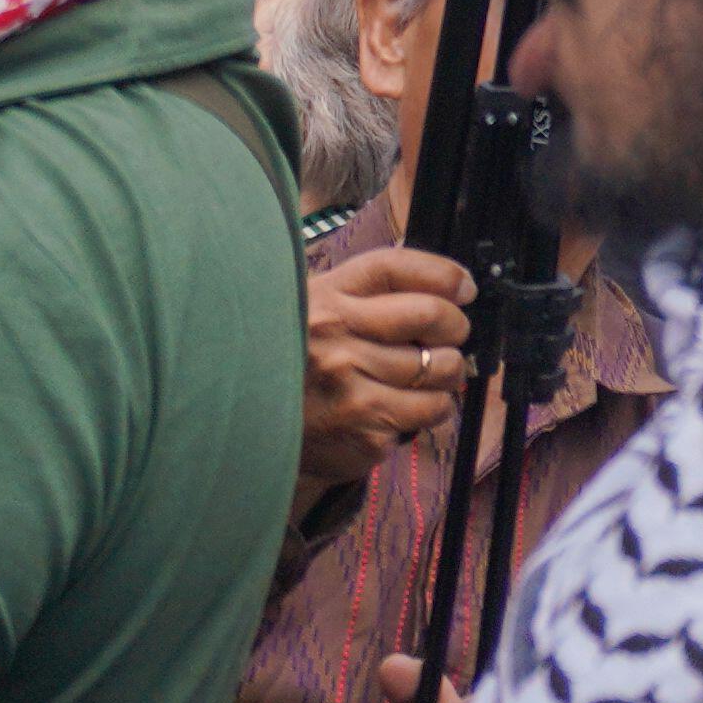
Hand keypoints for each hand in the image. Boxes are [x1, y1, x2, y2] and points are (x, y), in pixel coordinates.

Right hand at [298, 245, 477, 492]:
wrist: (238, 427)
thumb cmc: (286, 363)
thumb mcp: (307, 311)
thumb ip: (362, 294)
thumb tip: (442, 286)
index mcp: (322, 301)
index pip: (398, 269)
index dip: (444, 275)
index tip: (463, 288)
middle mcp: (334, 340)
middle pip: (433, 318)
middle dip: (455, 327)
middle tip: (450, 336)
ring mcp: (350, 391)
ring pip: (441, 372)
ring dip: (446, 375)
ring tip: (427, 377)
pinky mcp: (363, 434)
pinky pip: (424, 418)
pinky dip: (423, 414)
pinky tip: (397, 409)